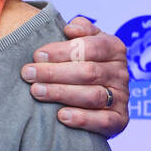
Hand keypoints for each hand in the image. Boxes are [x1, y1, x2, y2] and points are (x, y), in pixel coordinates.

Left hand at [20, 15, 128, 136]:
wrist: (101, 98)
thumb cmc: (84, 63)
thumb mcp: (85, 42)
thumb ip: (80, 31)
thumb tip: (70, 29)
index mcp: (114, 49)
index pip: (90, 47)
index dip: (62, 51)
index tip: (37, 55)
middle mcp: (121, 73)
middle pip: (88, 72)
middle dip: (54, 73)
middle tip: (29, 74)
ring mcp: (122, 97)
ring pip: (92, 96)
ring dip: (61, 93)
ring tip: (36, 91)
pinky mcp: (120, 120)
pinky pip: (103, 121)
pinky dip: (82, 118)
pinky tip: (60, 115)